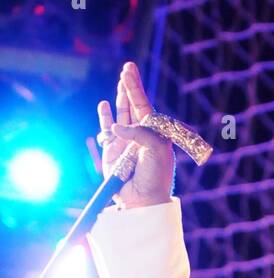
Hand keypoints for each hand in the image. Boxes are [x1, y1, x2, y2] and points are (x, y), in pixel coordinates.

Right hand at [97, 61, 174, 208]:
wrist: (143, 199)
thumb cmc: (155, 176)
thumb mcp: (155, 150)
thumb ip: (138, 133)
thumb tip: (114, 128)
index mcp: (155, 134)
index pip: (145, 106)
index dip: (136, 89)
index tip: (129, 72)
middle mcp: (141, 135)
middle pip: (134, 106)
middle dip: (130, 87)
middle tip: (127, 68)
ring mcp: (126, 141)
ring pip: (121, 114)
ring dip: (120, 98)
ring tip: (121, 81)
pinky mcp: (112, 150)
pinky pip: (107, 129)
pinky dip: (105, 117)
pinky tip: (104, 104)